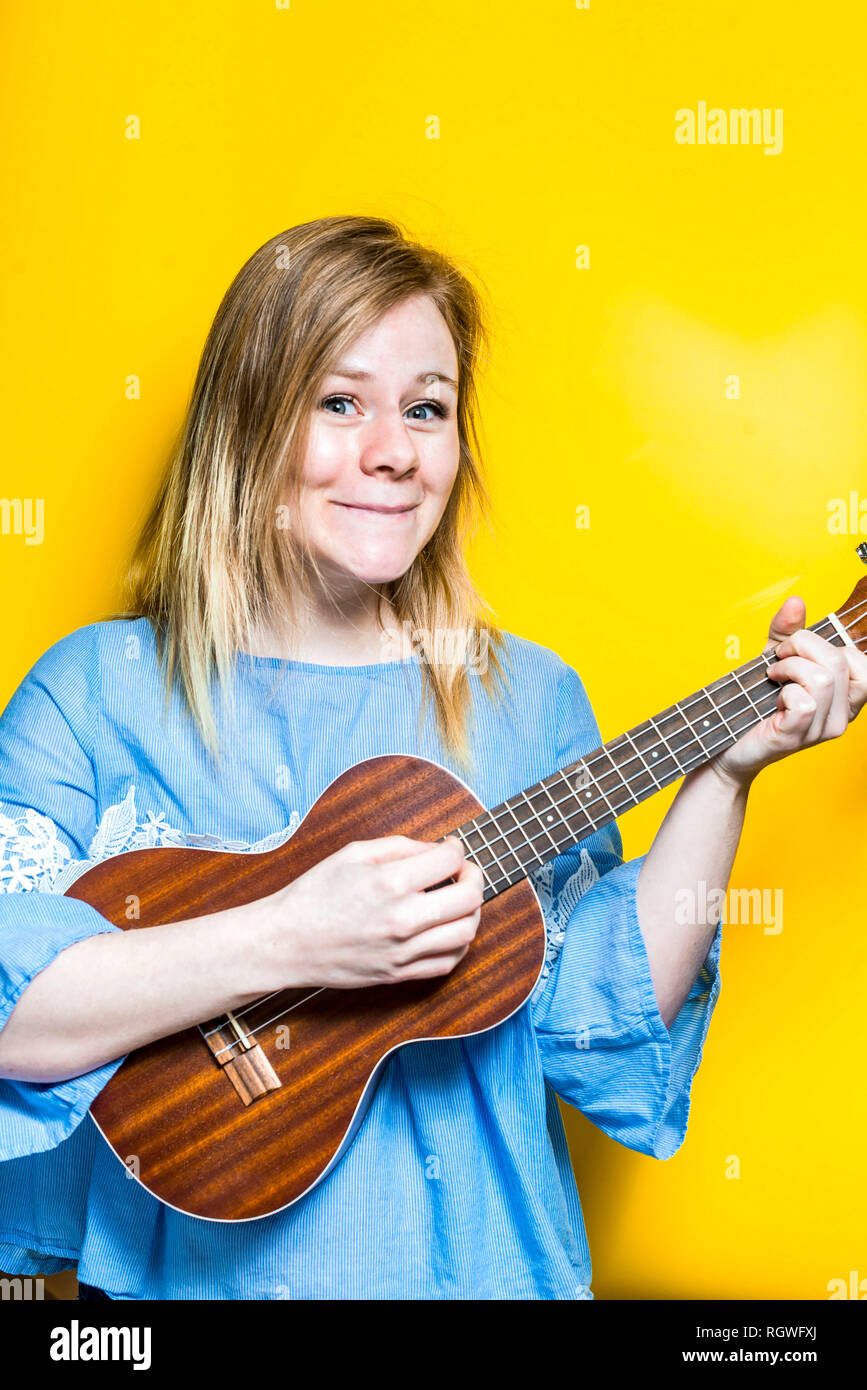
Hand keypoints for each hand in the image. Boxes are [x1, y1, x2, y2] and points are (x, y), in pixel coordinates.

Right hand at [256, 835, 484, 989]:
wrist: (286, 942)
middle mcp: (402, 918)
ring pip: (466, 933)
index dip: (456, 849)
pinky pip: (447, 963)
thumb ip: (400, 846)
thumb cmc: (314, 894)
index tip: (451, 849)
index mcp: (390, 882)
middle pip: (469, 897)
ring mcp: (402, 950)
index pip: (450, 860)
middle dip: (475, 877)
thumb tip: (436, 849)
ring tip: (460, 901)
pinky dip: (458, 944)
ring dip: (472, 912)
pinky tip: (448, 930)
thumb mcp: (352, 854)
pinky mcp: (398, 974)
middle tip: (465, 872)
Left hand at [710, 595, 866, 788]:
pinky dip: (783, 690)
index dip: (825, 643)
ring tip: (772, 677)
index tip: (796, 650)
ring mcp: (822, 730)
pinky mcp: (797, 737)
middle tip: (777, 661)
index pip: (861, 662)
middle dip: (800, 647)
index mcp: (845, 697)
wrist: (727, 744)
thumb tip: (796, 601)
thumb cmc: (755, 702)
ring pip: (822, 678)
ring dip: (789, 668)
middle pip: (838, 661)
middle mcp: (842, 716)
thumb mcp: (775, 658)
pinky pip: (804, 702)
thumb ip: (788, 630)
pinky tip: (772, 697)